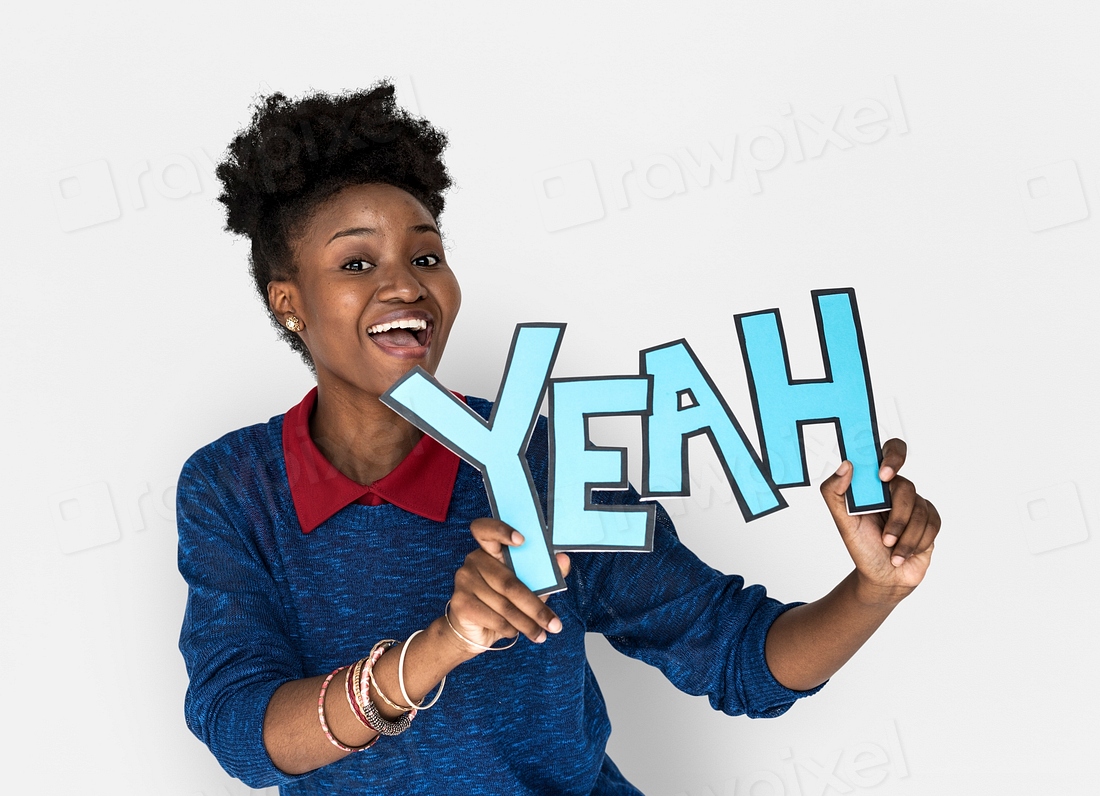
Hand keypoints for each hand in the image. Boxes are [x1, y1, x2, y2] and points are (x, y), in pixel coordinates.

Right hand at [446, 519, 571, 652]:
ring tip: (541, 635)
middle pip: (508, 582)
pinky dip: (509, 629)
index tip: (522, 540)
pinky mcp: (460, 602)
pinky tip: (514, 632)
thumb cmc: (503, 603)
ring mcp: (464, 581)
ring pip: (504, 605)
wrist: (474, 631)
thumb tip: (563, 559)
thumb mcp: (529, 587)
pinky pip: (493, 618)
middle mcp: (474, 561)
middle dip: (534, 607)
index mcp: (490, 550)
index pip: (487, 529)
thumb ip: (546, 573)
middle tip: (554, 624)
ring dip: (526, 624)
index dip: (502, 530)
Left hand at [819, 439, 940, 604]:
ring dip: (903, 537)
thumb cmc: (862, 546)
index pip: (891, 451)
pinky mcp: (931, 520)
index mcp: (876, 484)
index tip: (883, 475)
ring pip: (919, 510)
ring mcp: (916, 504)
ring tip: (891, 550)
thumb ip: (834, 492)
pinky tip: (903, 554)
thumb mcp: (842, 522)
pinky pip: (932, 524)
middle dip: (896, 517)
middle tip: (885, 538)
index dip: (892, 456)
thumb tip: (845, 465)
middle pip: (906, 487)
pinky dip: (915, 543)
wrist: (882, 577)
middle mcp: (897, 490)